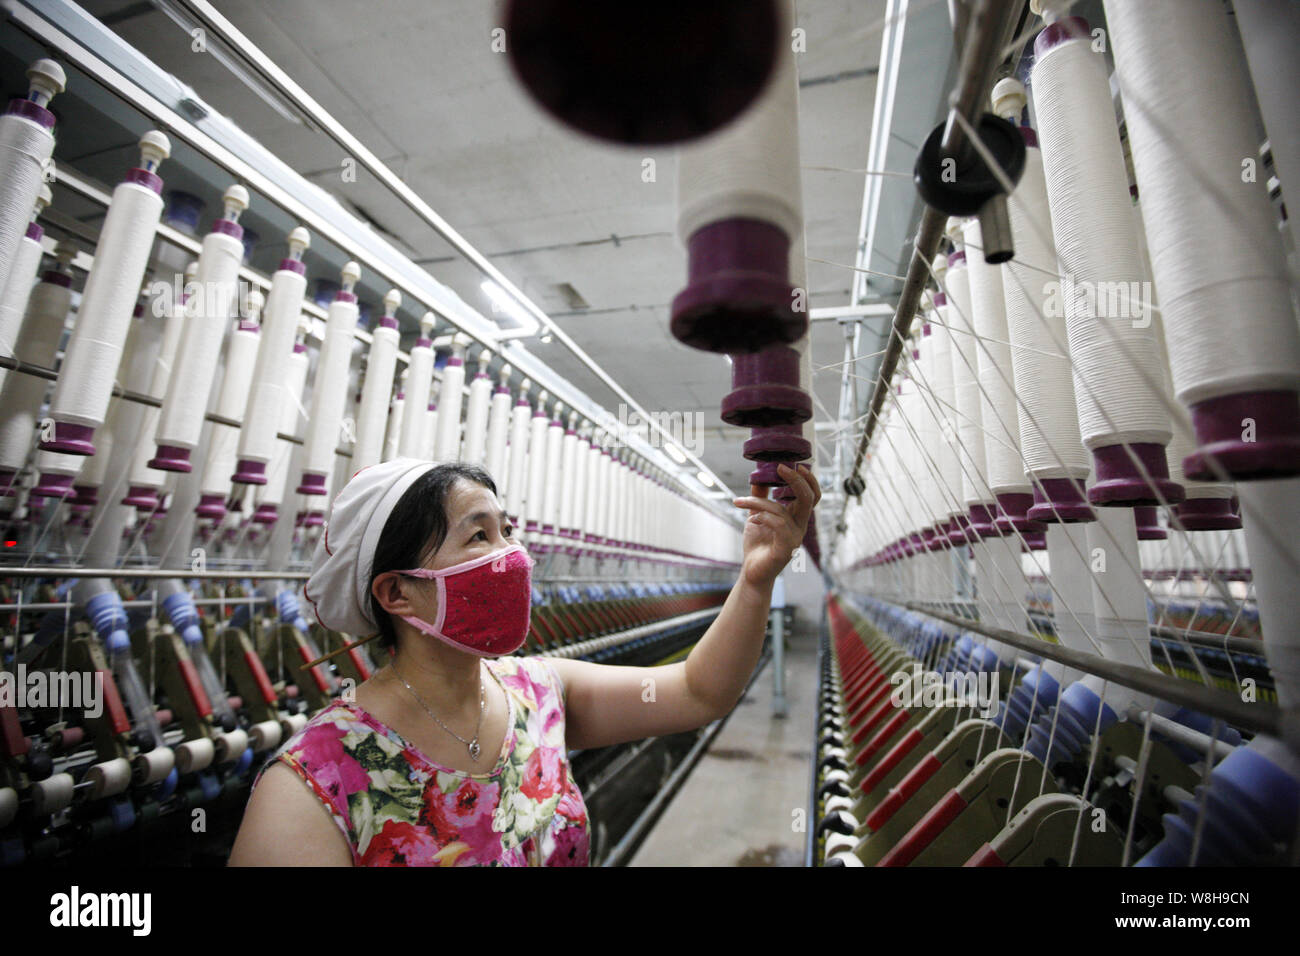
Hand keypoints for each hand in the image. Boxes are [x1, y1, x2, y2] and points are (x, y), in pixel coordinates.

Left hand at [733, 463, 821, 590]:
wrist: (752, 572)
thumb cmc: (758, 545)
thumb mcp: (757, 516)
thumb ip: (760, 499)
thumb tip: (758, 478)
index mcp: (796, 517)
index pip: (812, 495)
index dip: (808, 479)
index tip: (793, 464)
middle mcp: (800, 526)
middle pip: (808, 498)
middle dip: (796, 480)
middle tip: (780, 468)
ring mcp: (795, 538)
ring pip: (782, 510)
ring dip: (758, 502)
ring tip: (740, 502)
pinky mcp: (786, 548)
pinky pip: (778, 524)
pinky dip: (763, 517)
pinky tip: (752, 520)